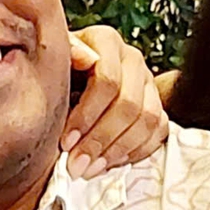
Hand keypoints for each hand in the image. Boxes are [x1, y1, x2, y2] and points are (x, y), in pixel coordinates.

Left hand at [64, 26, 168, 177]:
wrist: (66, 79)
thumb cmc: (55, 71)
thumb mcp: (51, 60)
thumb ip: (66, 55)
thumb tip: (85, 57)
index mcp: (106, 41)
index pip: (107, 81)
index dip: (86, 115)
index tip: (66, 141)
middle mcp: (132, 58)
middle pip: (129, 105)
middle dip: (101, 140)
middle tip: (77, 164)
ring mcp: (147, 82)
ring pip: (148, 120)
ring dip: (118, 150)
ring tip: (91, 168)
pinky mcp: (156, 104)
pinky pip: (158, 131)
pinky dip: (136, 152)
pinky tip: (110, 162)